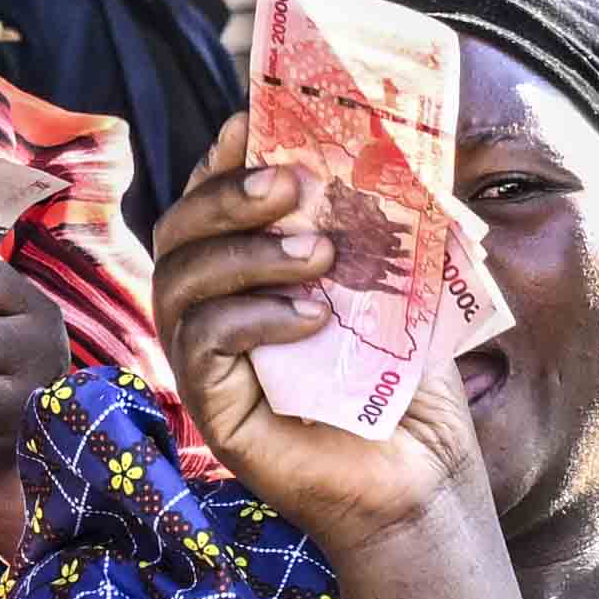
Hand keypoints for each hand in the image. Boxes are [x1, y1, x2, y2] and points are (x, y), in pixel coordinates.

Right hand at [146, 134, 467, 556]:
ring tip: (317, 253)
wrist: (422, 477)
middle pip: (176, 234)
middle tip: (290, 183)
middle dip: (224, 197)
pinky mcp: (214, 412)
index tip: (251, 121)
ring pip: (178, 284)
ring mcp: (206, 365)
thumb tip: (386, 145)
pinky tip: (310, 317)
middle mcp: (212, 313)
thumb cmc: (406, 384)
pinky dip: (252, 317)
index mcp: (245, 276)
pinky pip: (202, 346)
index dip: (219, 160)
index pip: (208, 204)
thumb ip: (378, 222)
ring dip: (243, 253)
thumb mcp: (397, 284)